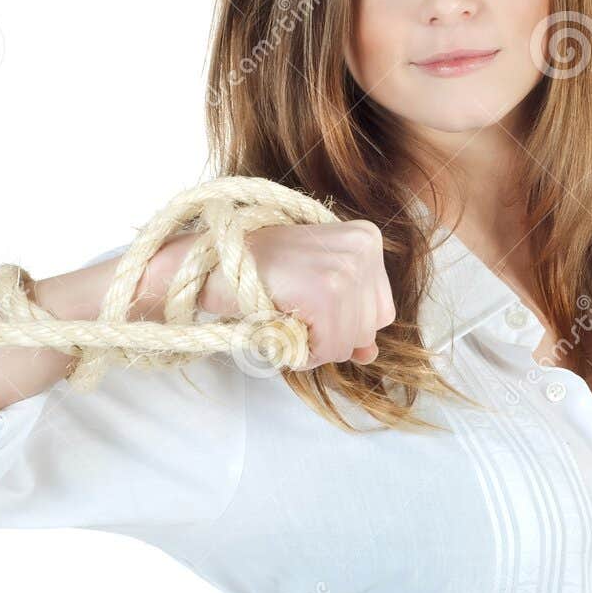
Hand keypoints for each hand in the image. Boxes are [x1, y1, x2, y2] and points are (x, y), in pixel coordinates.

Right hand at [197, 219, 396, 368]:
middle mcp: (364, 247)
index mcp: (367, 239)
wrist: (209, 264)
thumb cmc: (259, 275)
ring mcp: (347, 268)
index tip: (309, 305)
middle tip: (293, 309)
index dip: (344, 323)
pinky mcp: (327, 291)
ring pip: (351, 343)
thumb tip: (372, 354)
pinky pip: (330, 349)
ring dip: (313, 344)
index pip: (381, 312)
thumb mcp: (316, 289)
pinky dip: (302, 352)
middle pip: (370, 329)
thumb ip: (350, 319)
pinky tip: (281, 324)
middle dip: (331, 335)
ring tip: (285, 313)